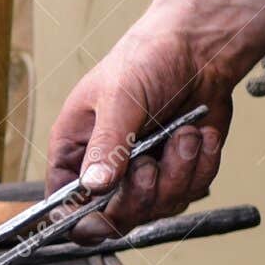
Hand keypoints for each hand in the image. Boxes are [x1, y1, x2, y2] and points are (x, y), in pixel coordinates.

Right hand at [47, 0, 264, 241]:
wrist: (201, 46)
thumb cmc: (147, 59)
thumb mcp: (120, 98)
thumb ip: (108, 144)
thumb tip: (94, 185)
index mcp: (75, 151)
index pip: (63, 205)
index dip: (80, 219)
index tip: (105, 211)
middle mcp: (105, 169)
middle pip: (113, 218)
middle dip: (140, 194)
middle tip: (150, 163)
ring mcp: (142, 174)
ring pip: (157, 208)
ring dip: (179, 173)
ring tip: (184, 134)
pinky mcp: (178, 171)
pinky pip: (190, 192)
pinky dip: (201, 165)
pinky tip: (200, 134)